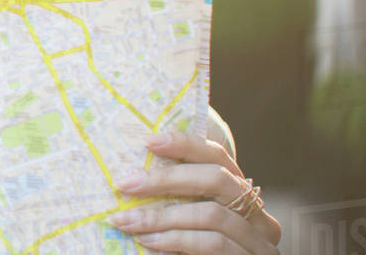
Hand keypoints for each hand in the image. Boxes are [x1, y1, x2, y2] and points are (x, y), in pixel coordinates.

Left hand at [110, 130, 281, 253]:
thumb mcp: (187, 225)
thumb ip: (177, 202)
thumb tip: (132, 175)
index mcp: (242, 199)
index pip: (218, 157)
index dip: (185, 144)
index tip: (148, 141)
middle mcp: (259, 217)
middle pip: (217, 179)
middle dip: (166, 178)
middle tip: (125, 183)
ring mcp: (260, 242)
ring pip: (211, 214)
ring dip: (160, 217)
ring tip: (126, 220)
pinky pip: (213, 243)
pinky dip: (176, 239)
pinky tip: (149, 241)